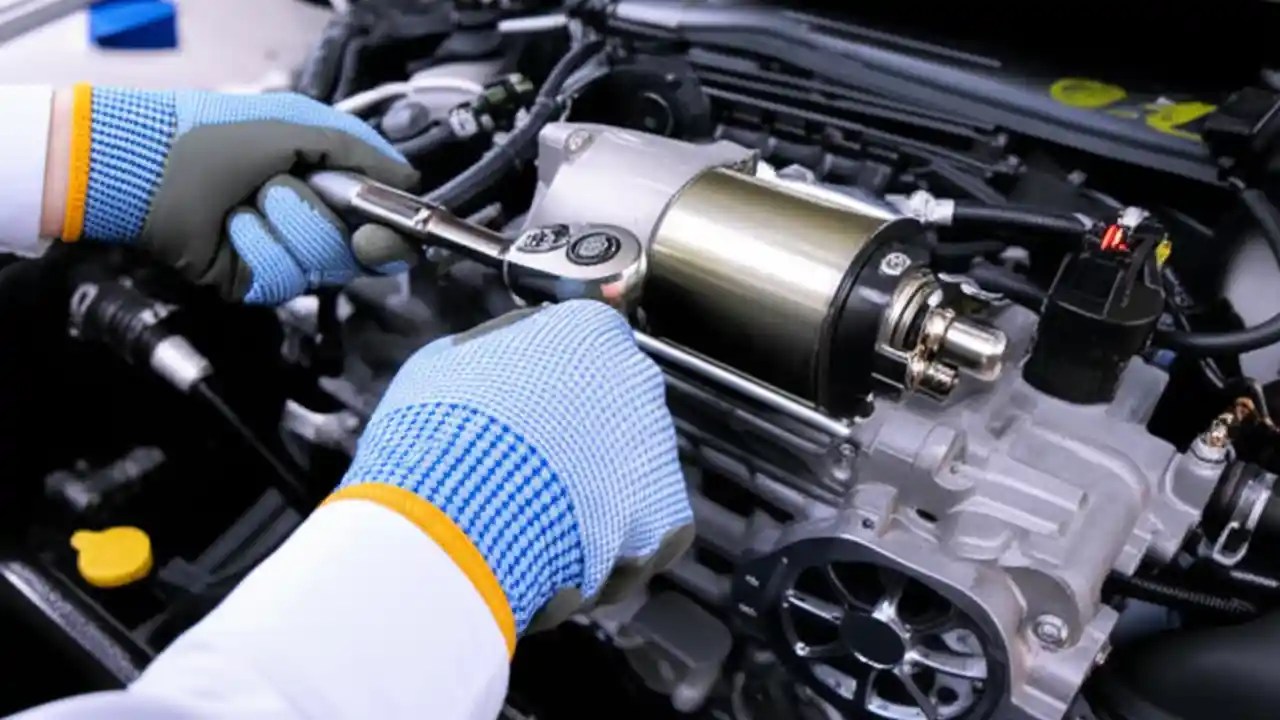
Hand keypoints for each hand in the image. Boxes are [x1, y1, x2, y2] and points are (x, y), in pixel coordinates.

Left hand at [52, 86, 419, 303]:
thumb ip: (359, 149)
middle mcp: (310, 228)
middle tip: (286, 192)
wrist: (151, 165)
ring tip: (248, 199)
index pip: (381, 229)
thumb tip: (408, 180)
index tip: (383, 231)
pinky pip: (281, 278)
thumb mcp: (297, 124)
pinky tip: (232, 225)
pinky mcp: (254, 283)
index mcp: (326, 191)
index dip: (391, 237)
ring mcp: (283, 258)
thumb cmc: (216, 136)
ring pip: (319, 265)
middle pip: (355, 253)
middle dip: (320, 218)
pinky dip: (256, 244)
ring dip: (284, 222)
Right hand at [332, 301, 693, 646]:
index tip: (528, 425)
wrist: (453, 521)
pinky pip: (649, 538)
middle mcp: (637, 378)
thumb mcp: (447, 364)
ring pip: (632, 479)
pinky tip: (565, 563)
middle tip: (529, 482)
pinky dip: (614, 557)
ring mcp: (657, 447)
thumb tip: (507, 354)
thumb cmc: (436, 438)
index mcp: (588, 330)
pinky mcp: (666, 517)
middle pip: (616, 416)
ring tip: (536, 529)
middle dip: (582, 449)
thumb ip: (495, 352)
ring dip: (596, 503)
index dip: (555, 396)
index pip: (590, 353)